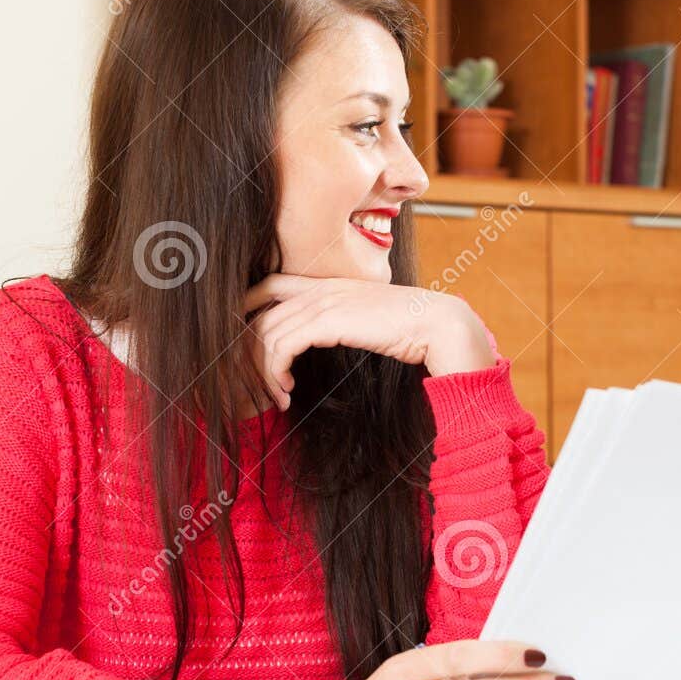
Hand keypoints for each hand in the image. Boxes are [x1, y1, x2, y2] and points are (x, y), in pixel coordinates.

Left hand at [242, 274, 495, 408]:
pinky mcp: (327, 321)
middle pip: (260, 314)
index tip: (243, 342)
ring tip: (278, 395)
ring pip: (267, 333)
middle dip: (249, 352)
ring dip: (265, 371)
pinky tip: (288, 390)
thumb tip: (330, 339)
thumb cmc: (411, 330)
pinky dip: (276, 372)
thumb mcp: (368, 321)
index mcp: (329, 284)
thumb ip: (343, 323)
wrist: (438, 324)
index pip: (270, 284)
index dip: (247, 307)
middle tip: (260, 384)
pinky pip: (282, 346)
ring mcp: (323, 301)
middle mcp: (320, 287)